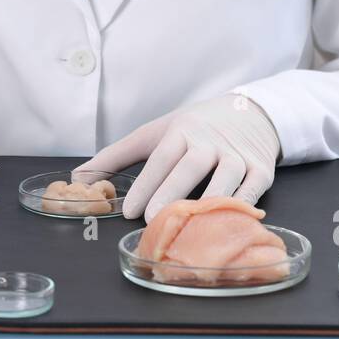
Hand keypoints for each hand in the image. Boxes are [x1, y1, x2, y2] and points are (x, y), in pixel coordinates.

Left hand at [78, 93, 279, 221]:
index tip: (127, 210)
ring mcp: (238, 156)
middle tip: (154, 218)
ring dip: (208, 202)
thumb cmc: (193, 129)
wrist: (250, 113)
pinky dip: (242, 208)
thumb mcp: (155, 134)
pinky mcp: (261, 170)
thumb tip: (77, 180)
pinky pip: (252, 191)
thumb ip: (116, 157)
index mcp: (181, 131)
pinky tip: (227, 224)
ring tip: (190, 224)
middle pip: (190, 166)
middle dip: (172, 191)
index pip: (160, 158)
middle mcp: (210, 141)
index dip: (145, 184)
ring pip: (225, 180)